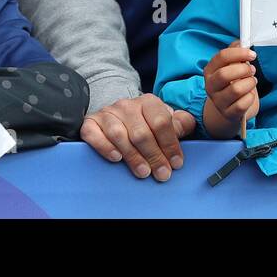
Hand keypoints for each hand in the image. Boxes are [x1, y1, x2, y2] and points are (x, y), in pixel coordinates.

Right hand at [80, 93, 195, 180]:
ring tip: (143, 172)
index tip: (176, 163)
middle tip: (161, 174)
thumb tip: (185, 126)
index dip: (170, 145)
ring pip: (119, 135)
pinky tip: (115, 158)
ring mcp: (108, 113)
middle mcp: (126, 105)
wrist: (119, 115)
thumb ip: (180, 123)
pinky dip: (104, 146)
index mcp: (148, 102)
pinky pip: (94, 134)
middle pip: (141, 132)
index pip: (161, 122)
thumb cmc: (146, 123)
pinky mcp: (91, 123)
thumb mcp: (166, 120)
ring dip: (132, 156)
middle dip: (154, 156)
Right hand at [202, 41, 258, 139]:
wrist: (230, 109)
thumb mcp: (232, 66)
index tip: (252, 55)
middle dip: (243, 70)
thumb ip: (235, 52)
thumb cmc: (233, 83)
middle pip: (225, 74)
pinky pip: (242, 104)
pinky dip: (250, 98)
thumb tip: (241, 42)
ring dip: (249, 83)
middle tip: (252, 70)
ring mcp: (218, 101)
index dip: (239, 53)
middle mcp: (210, 86)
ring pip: (236, 90)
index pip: (221, 57)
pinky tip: (249, 95)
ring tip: (252, 82)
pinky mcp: (228, 113)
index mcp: (210, 70)